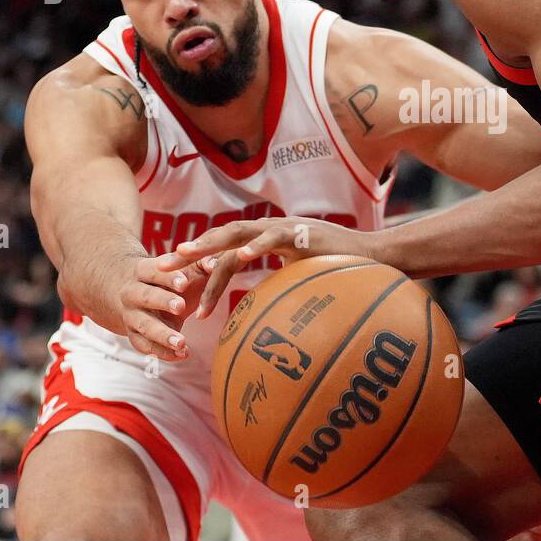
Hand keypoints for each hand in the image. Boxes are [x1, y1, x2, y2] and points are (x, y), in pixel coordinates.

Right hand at [99, 255, 211, 360]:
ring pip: (144, 325)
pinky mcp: (134, 335)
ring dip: (162, 335)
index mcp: (142, 271)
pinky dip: (163, 353)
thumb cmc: (167, 280)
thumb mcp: (181, 268)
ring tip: (181, 342)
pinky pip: (145, 346)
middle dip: (163, 301)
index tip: (184, 282)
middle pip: (145, 297)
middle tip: (181, 306)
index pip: (153, 272)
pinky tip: (182, 355)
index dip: (168, 277)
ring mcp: (131, 316)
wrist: (133, 295)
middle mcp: (132, 293)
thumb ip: (199, 264)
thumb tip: (214, 262)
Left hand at [156, 217, 385, 319]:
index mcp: (268, 240)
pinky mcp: (303, 234)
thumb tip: (258, 312)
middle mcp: (272, 230)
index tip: (176, 281)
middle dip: (191, 251)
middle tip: (162, 266)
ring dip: (211, 244)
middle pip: (222, 237)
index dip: (201, 265)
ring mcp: (286, 229)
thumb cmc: (343, 273)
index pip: (226, 250)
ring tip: (187, 256)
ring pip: (239, 233)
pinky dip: (255, 245)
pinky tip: (238, 255)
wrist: (378, 257)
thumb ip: (278, 287)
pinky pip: (274, 238)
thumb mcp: (301, 280)